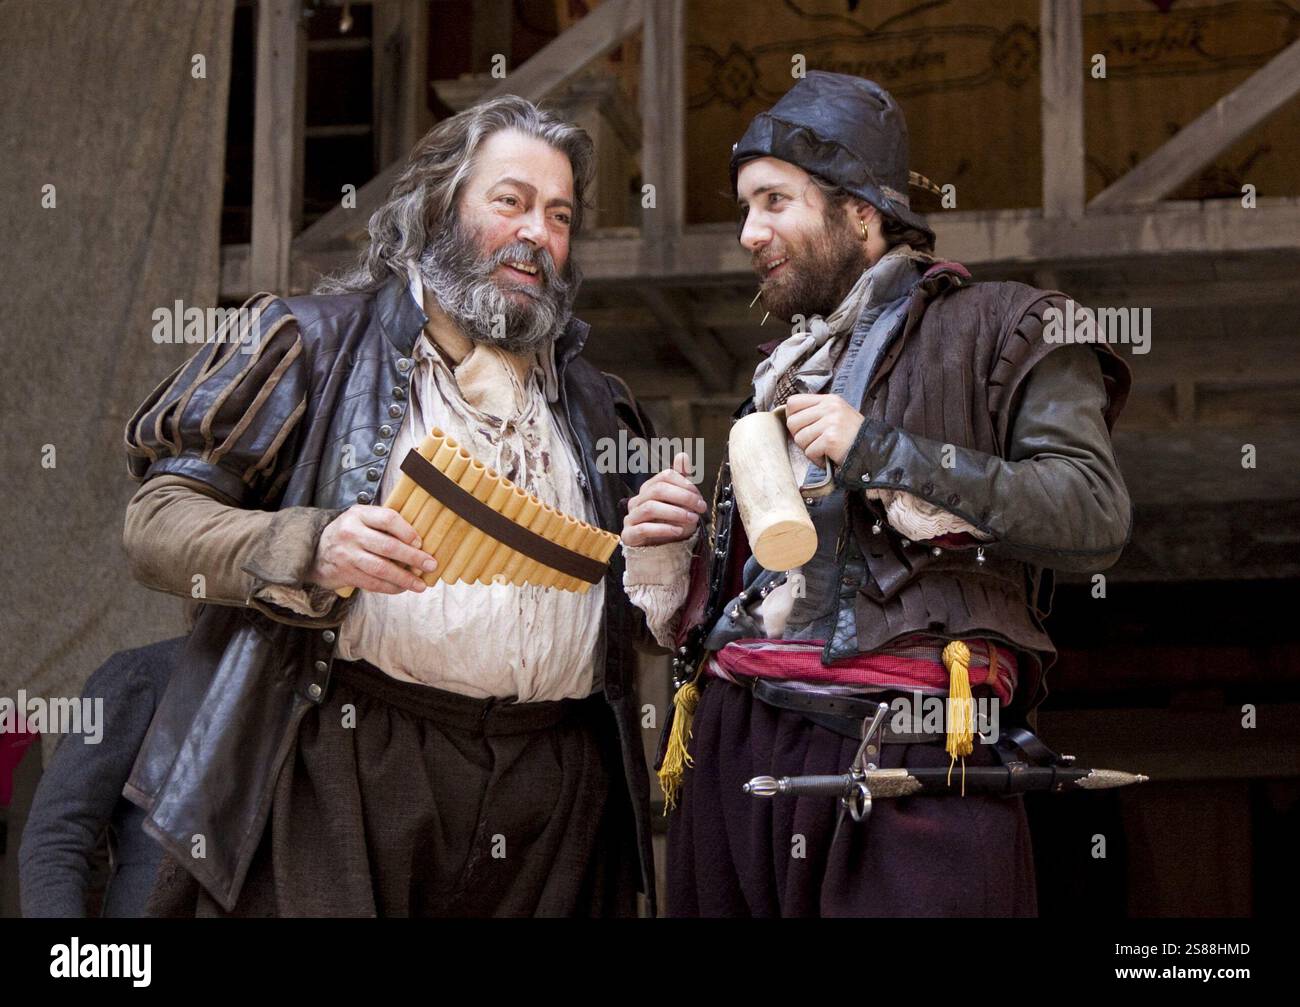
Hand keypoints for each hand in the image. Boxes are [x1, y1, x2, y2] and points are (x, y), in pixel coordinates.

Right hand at [309, 505, 436, 593]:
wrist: (316, 551)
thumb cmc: (349, 533)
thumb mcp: (362, 518)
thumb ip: (384, 523)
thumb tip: (419, 541)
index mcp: (359, 514)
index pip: (388, 519)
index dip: (407, 531)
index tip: (421, 542)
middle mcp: (351, 533)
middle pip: (388, 546)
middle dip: (413, 558)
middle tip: (431, 564)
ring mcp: (347, 555)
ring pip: (381, 569)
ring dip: (405, 578)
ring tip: (420, 584)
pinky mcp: (346, 574)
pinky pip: (373, 583)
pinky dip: (391, 587)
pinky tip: (403, 588)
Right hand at [622, 452, 707, 546]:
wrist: (660, 550)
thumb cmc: (670, 523)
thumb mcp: (679, 502)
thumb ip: (680, 480)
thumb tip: (682, 455)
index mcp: (648, 489)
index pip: (665, 476)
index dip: (684, 484)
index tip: (699, 497)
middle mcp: (637, 501)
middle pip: (658, 490)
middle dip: (683, 497)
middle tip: (699, 508)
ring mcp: (631, 517)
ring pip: (650, 508)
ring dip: (675, 513)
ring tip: (692, 519)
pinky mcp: (629, 535)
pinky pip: (643, 528)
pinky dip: (664, 529)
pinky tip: (678, 531)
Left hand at [785, 393, 863, 466]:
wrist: (873, 450)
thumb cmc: (851, 436)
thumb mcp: (835, 414)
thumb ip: (815, 412)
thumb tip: (790, 419)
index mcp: (828, 400)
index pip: (793, 402)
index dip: (792, 417)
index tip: (802, 428)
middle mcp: (829, 408)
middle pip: (792, 422)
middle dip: (799, 436)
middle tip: (814, 442)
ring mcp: (831, 422)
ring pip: (799, 439)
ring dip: (809, 449)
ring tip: (824, 449)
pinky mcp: (831, 439)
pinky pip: (810, 452)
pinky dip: (817, 459)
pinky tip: (828, 456)